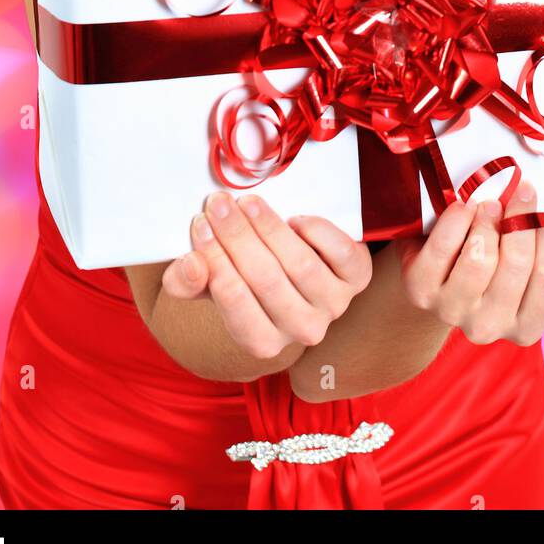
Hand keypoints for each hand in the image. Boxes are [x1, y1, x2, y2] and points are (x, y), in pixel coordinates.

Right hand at [161, 190, 372, 359]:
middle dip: (238, 236)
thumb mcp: (206, 283)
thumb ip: (186, 280)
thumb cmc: (241, 278)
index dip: (216, 261)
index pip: (235, 304)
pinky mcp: (357, 277)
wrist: (289, 275)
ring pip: (301, 266)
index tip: (199, 224)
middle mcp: (303, 330)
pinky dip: (318, 233)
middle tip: (218, 203)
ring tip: (248, 202)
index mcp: (262, 342)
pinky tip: (296, 218)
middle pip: (267, 280)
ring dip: (271, 229)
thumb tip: (191, 265)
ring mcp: (334, 305)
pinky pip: (342, 254)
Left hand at [396, 180, 543, 346]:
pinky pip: (442, 249)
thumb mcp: (539, 252)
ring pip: (479, 258)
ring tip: (488, 205)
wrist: (441, 263)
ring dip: (487, 220)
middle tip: (518, 194)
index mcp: (527, 325)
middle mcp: (490, 328)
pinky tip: (462, 208)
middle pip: (516, 265)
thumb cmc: (499, 254)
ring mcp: (452, 311)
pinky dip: (455, 220)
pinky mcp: (421, 290)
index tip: (541, 211)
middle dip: (520, 220)